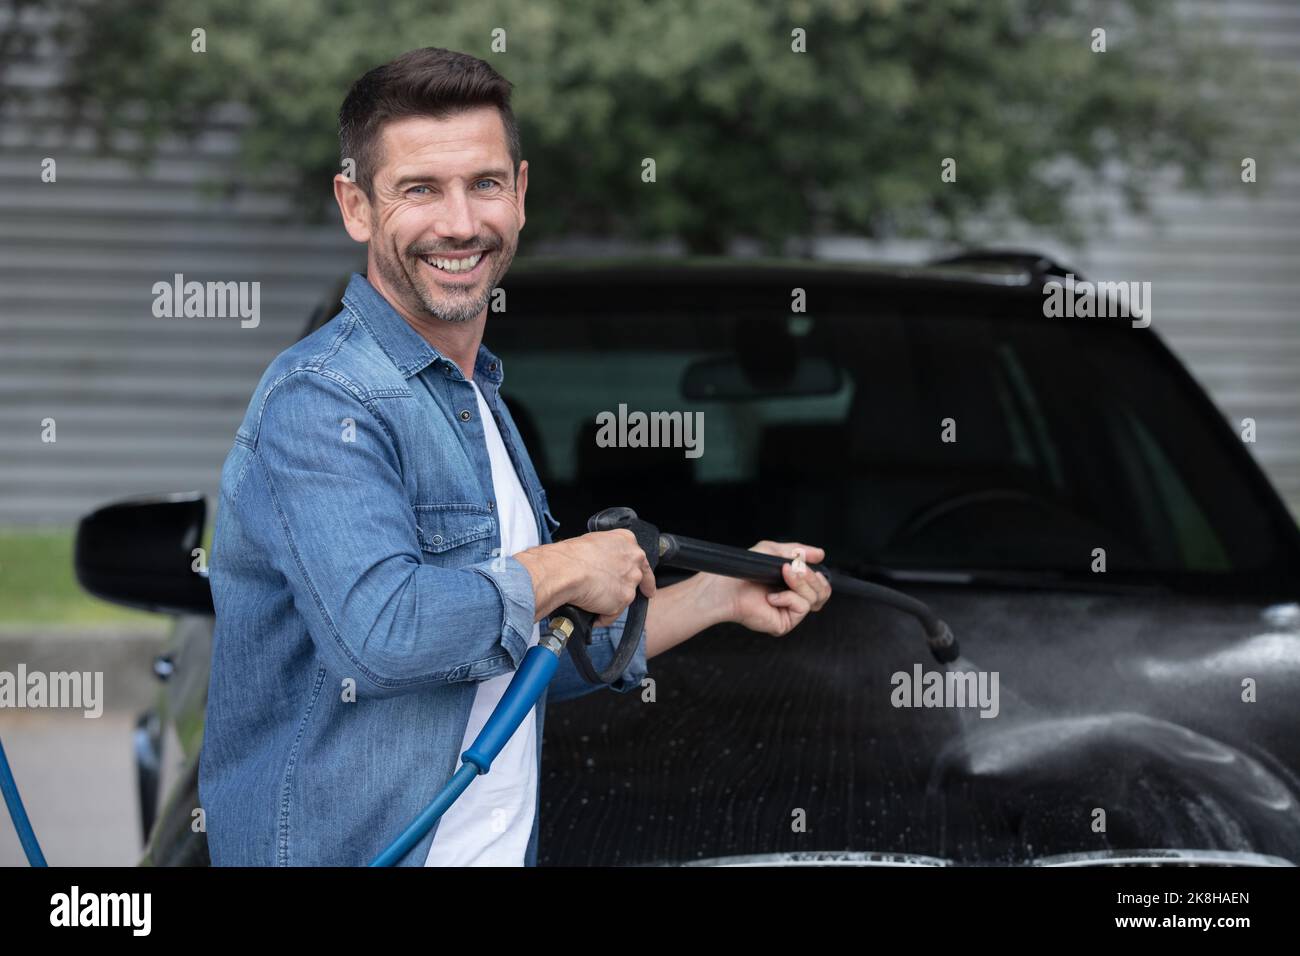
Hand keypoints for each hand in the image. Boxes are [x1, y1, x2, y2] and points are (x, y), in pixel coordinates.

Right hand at [547, 529, 655, 625]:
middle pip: (639, 578)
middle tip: (628, 596)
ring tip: (591, 602)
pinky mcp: (624, 600)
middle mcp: (634, 560)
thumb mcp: (592, 542)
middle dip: (635, 589)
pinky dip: (602, 616)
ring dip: (611, 602)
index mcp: (627, 541)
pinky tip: (590, 613)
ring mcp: (630, 580)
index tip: (645, 584)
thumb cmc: (571, 555)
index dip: (641, 571)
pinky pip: (612, 614)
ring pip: (624, 597)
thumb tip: (600, 562)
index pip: (640, 558)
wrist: (567, 570)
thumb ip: (605, 552)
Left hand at [709, 541, 831, 635]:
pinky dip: (788, 597)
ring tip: (785, 574)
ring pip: (815, 599)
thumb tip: (820, 553)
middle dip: (811, 577)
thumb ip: (798, 551)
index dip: (819, 577)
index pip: (819, 585)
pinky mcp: (785, 623)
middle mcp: (793, 600)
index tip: (810, 565)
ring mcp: (790, 613)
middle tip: (795, 568)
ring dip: (801, 583)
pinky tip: (771, 596)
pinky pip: (801, 607)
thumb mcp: (774, 552)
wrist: (727, 587)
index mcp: (792, 585)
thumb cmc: (744, 570)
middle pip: (822, 592)